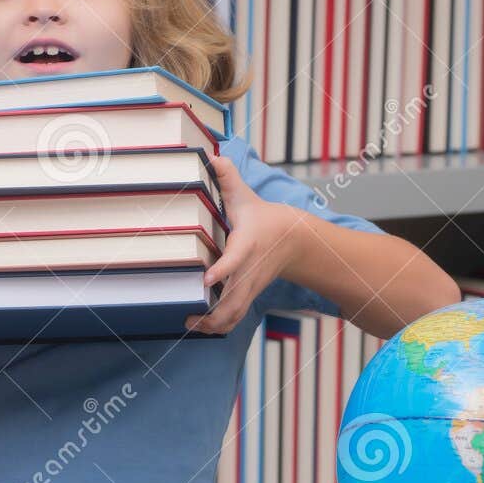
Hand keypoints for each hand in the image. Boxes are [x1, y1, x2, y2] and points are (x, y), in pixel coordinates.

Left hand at [186, 154, 306, 335]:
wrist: (296, 239)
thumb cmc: (263, 217)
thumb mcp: (246, 195)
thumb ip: (227, 177)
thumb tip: (210, 155)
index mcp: (247, 244)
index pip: (236, 259)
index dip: (223, 270)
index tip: (207, 279)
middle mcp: (248, 270)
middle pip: (233, 300)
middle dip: (211, 313)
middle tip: (186, 314)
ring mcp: (250, 286)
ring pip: (234, 315)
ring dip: (212, 325)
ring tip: (189, 323)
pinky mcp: (249, 295)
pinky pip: (235, 317)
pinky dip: (219, 326)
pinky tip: (200, 325)